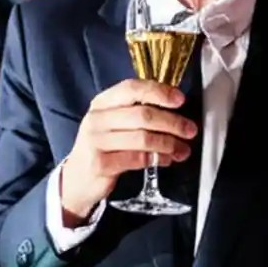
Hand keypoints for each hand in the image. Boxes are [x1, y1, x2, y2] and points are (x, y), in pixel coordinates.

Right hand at [59, 79, 196, 224]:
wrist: (78, 178)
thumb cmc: (104, 146)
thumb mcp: (113, 122)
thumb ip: (137, 110)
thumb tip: (174, 106)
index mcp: (102, 102)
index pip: (132, 88)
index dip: (159, 92)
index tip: (180, 100)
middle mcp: (97, 118)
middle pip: (143, 115)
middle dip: (172, 122)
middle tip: (190, 130)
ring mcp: (96, 141)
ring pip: (143, 138)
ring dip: (169, 144)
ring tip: (183, 149)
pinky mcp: (101, 164)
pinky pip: (138, 159)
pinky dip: (158, 159)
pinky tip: (167, 160)